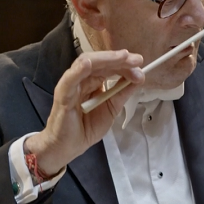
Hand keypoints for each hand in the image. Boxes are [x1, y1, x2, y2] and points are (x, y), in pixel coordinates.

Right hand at [25, 50, 144, 174]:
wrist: (69, 146)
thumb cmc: (87, 127)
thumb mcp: (112, 108)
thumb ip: (123, 93)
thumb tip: (140, 77)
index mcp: (94, 81)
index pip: (109, 66)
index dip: (125, 65)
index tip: (140, 66)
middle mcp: (82, 79)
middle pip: (100, 62)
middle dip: (119, 59)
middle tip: (137, 60)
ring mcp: (72, 85)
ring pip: (86, 64)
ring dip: (105, 59)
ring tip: (122, 57)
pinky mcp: (63, 95)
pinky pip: (69, 80)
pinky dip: (78, 71)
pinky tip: (88, 64)